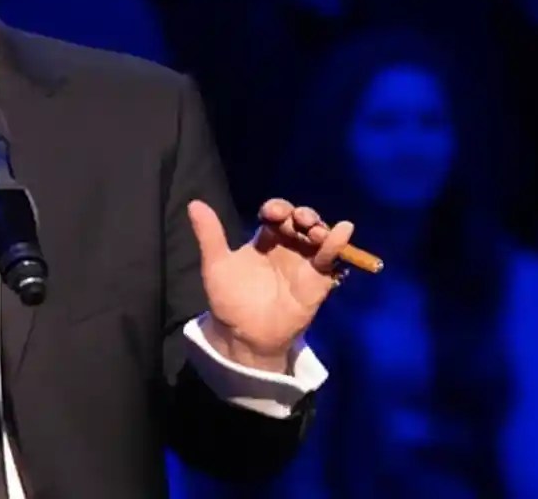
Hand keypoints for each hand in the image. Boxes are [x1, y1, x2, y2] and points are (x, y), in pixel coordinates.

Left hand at [189, 198, 353, 372]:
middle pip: (300, 221)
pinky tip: (343, 231)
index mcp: (265, 239)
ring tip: (314, 229)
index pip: (276, 214)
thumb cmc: (229, 299)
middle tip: (297, 218)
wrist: (242, 334)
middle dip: (301, 214)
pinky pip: (330, 259)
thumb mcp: (216, 264)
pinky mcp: (317, 280)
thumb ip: (209, 235)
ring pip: (317, 236)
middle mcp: (287, 246)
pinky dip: (338, 244)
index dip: (277, 208)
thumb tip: (194, 203)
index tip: (271, 212)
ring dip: (319, 227)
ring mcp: (304, 262)